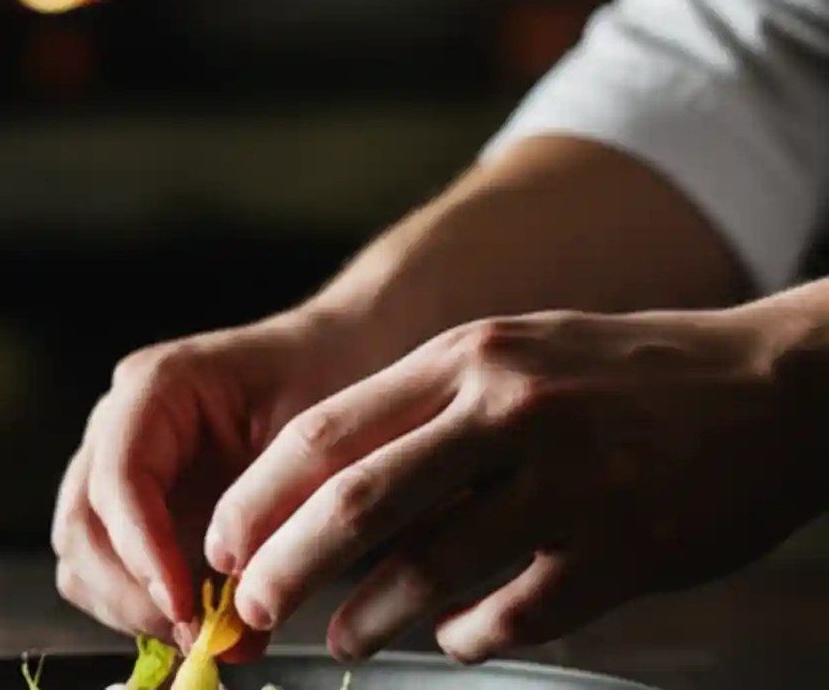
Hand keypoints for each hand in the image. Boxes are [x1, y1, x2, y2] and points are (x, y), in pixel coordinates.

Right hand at [51, 309, 375, 657]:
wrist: (337, 357)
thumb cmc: (328, 378)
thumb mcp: (314, 441)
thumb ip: (272, 525)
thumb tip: (236, 630)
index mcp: (156, 385)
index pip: (118, 477)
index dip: (142, 551)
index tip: (183, 605)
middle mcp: (120, 423)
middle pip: (80, 523)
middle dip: (129, 592)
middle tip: (194, 634)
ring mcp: (119, 464)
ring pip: (82, 554)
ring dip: (130, 607)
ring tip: (203, 634)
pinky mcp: (134, 506)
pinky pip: (108, 567)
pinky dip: (141, 605)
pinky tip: (199, 618)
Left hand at [206, 307, 823, 662]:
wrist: (767, 387)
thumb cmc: (620, 375)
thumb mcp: (513, 353)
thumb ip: (427, 409)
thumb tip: (330, 487)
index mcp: (468, 356)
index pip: (330, 432)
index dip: (261, 496)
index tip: (225, 540)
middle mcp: (507, 409)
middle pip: (360, 503)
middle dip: (288, 565)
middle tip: (254, 604)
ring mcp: (567, 482)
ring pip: (430, 567)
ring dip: (370, 616)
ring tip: (342, 636)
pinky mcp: (618, 549)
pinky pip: (513, 613)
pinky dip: (467, 635)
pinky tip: (454, 637)